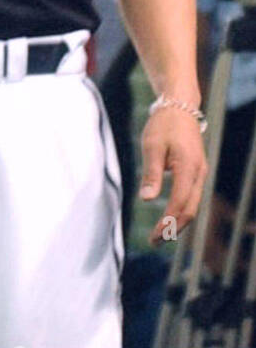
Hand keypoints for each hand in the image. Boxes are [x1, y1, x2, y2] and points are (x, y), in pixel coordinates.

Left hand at [139, 107, 207, 243]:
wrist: (180, 106)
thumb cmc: (163, 124)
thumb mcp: (152, 146)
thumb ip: (151, 173)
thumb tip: (147, 199)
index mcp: (189, 168)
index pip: (180, 203)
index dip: (167, 222)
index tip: (153, 236)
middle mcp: (199, 173)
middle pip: (190, 210)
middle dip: (174, 228)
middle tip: (155, 241)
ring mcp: (200, 172)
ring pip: (193, 205)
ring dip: (178, 221)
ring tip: (160, 234)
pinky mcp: (197, 170)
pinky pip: (192, 196)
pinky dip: (182, 209)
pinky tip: (169, 216)